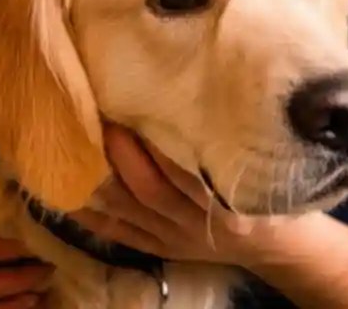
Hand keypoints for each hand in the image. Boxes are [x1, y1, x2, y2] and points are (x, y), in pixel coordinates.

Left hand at [68, 124, 294, 267]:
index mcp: (227, 200)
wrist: (281, 248)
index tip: (135, 103)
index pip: (183, 167)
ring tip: (75, 146)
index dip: (155, 139)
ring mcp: (176, 239)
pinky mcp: (162, 250)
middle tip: (99, 115)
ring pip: (129, 211)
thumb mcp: (262, 168)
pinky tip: (65, 195)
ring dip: (99, 180)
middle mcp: (198, 223)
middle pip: (150, 189)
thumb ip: (228, 141)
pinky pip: (120, 234)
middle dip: (121, 153)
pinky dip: (91, 216)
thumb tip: (188, 97)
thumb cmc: (273, 195)